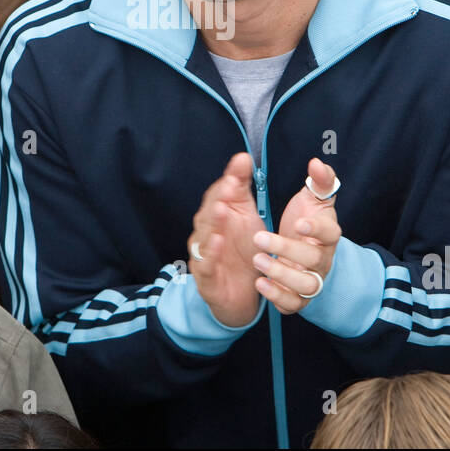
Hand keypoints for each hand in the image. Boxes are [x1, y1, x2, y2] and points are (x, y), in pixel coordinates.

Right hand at [187, 152, 265, 326]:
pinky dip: (211, 255)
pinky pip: (206, 266)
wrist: (244, 293)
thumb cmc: (242, 250)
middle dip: (218, 201)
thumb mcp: (245, 216)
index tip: (237, 171)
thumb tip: (241, 156)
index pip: (217, 197)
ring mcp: (203, 258)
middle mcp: (205, 236)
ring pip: (204, 239)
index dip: (226, 184)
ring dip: (213, 224)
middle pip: (208, 215)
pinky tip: (218, 243)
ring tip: (221, 210)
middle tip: (229, 187)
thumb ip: (240, 187)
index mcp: (215, 219)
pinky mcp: (207, 280)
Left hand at [251, 158, 341, 314]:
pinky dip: (277, 297)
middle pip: (313, 259)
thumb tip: (316, 163)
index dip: (317, 228)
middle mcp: (322, 259)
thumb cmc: (304, 221)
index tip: (298, 222)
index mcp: (327, 234)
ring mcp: (311, 279)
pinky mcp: (298, 297)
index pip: (330, 232)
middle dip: (287, 249)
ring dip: (281, 274)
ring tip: (257, 261)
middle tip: (259, 237)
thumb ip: (318, 180)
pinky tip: (260, 283)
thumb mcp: (311, 199)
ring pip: (305, 285)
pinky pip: (293, 304)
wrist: (301, 253)